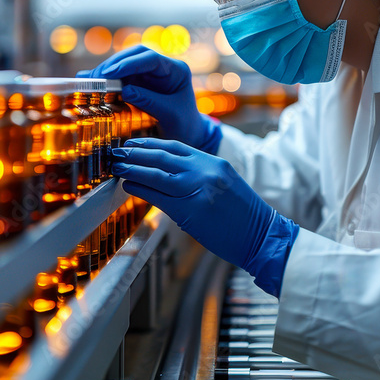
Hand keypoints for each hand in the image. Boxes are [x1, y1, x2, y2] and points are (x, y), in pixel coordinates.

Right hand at [78, 46, 221, 153]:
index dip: (129, 63)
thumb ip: (149, 101)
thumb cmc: (184, 126)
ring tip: (90, 82)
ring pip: (124, 64)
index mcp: (177, 70)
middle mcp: (162, 67)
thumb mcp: (170, 115)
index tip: (111, 73)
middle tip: (96, 78)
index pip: (151, 58)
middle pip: (135, 56)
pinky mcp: (138, 82)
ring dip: (106, 72)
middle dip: (114, 64)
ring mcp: (148, 73)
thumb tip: (125, 90)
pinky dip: (105, 80)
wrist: (187, 135)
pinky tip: (89, 82)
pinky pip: (119, 76)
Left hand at [111, 138, 298, 296]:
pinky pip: (158, 197)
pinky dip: (141, 189)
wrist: (262, 236)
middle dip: (136, 153)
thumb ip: (199, 174)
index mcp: (213, 162)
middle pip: (162, 156)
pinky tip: (129, 186)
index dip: (150, 143)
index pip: (175, 146)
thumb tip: (166, 172)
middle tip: (117, 153)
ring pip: (156, 174)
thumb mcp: (223, 183)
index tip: (132, 144)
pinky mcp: (191, 211)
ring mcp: (198, 190)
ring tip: (117, 167)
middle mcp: (205, 171)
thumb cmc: (242, 215)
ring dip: (132, 169)